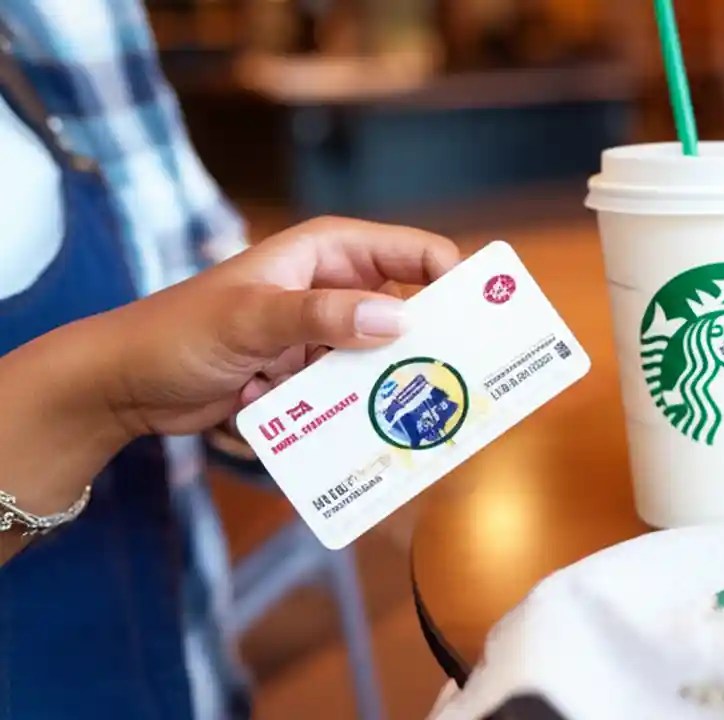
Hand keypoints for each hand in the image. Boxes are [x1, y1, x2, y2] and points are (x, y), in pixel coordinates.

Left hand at [99, 216, 458, 437]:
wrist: (122, 386)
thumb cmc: (177, 333)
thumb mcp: (251, 317)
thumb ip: (322, 315)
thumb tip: (398, 321)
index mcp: (329, 252)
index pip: (415, 254)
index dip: (454, 281)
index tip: (483, 323)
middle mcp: (335, 288)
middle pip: (410, 309)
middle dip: (437, 344)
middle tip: (473, 379)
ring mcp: (323, 334)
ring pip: (385, 358)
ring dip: (399, 387)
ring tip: (433, 419)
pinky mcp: (309, 376)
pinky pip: (355, 392)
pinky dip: (364, 412)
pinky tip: (380, 437)